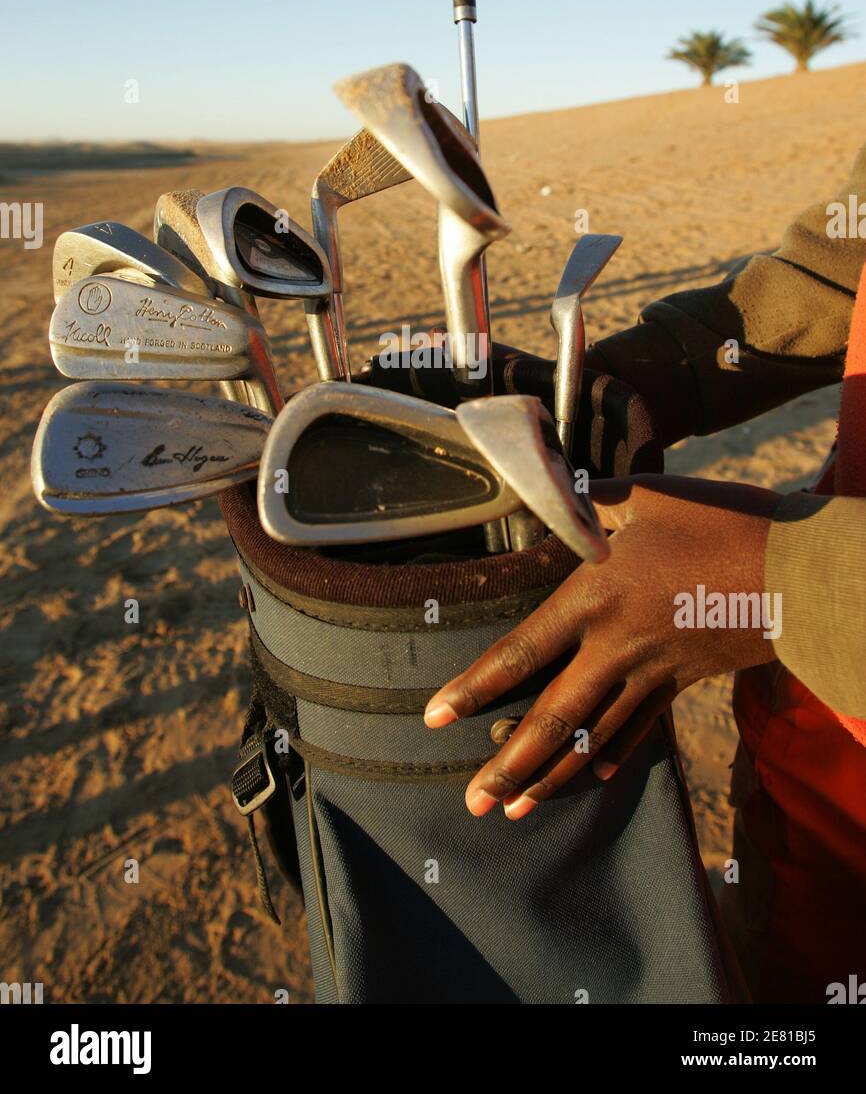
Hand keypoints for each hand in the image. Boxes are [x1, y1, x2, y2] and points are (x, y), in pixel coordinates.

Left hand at [424, 474, 781, 817]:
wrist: (798, 572)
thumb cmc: (722, 524)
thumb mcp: (649, 497)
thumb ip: (592, 501)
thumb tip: (556, 493)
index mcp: (595, 598)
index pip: (521, 653)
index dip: (474, 689)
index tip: (435, 718)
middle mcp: (615, 647)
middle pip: (551, 717)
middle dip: (508, 765)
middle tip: (472, 802)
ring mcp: (652, 673)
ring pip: (590, 737)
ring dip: (551, 777)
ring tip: (515, 810)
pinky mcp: (683, 683)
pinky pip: (639, 730)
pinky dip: (611, 755)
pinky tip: (592, 776)